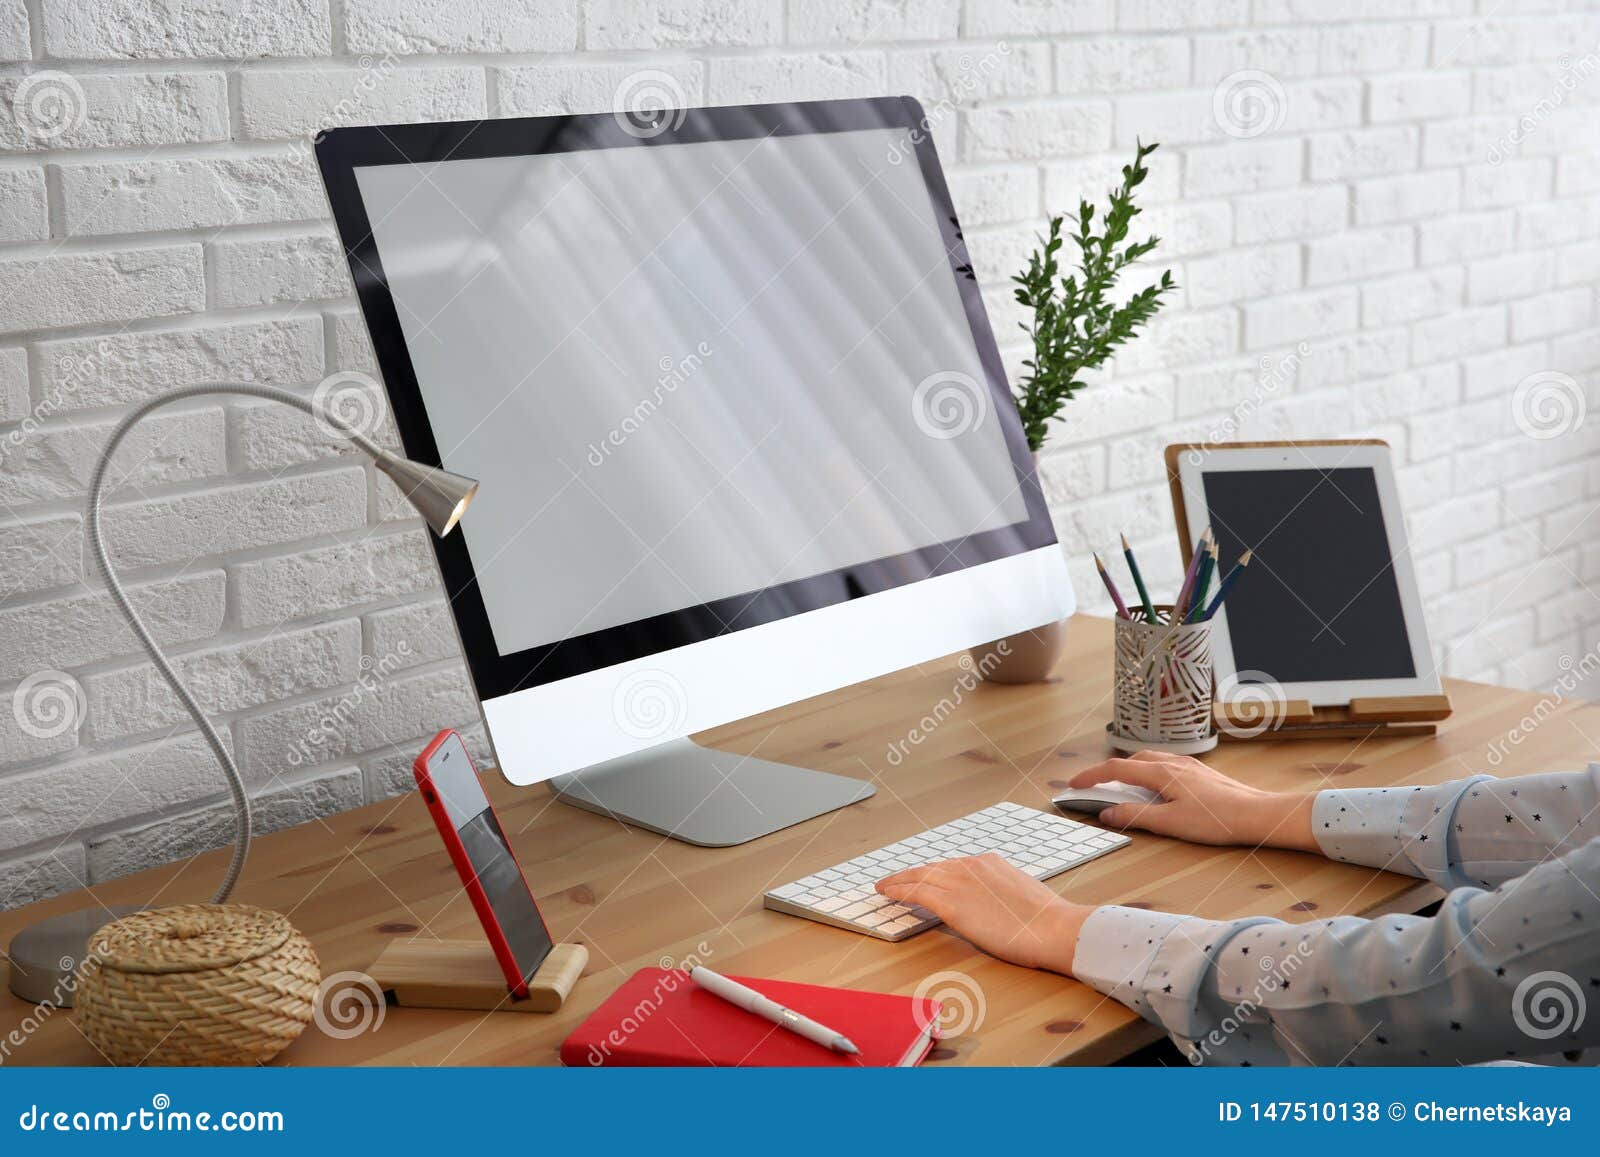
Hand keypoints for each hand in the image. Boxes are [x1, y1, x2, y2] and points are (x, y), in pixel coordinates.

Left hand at [876, 852, 1094, 973]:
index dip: (933, 873)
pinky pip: (916, 893)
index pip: (952, 866)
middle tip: (893, 879)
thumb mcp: (1021, 894)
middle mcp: (972, 866)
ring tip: (883, 886)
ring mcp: (960, 883)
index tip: (923, 877)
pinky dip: (898, 891)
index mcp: (990, 863)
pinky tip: (887, 894)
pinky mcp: (952, 904)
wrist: (1052, 928)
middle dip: (910, 874)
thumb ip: (1001, 893)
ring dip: (898, 881)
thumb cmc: (1045, 920)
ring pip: (918, 877)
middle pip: (931, 868)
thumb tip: (994, 903)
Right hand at [1071, 751, 1316, 850]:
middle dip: (1108, 771)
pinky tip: (1156, 788)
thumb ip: (1136, 816)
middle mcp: (1173, 762)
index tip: (1073, 784)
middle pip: (1131, 760)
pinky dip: (1148, 772)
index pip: (1115, 768)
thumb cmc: (1219, 820)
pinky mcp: (1200, 773)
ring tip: (1121, 787)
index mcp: (1162, 772)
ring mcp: (1189, 766)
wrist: (1259, 815)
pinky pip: (1165, 765)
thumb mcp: (1170, 823)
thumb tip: (1107, 813)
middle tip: (1094, 787)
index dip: (1091, 776)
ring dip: (1129, 770)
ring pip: (1149, 760)